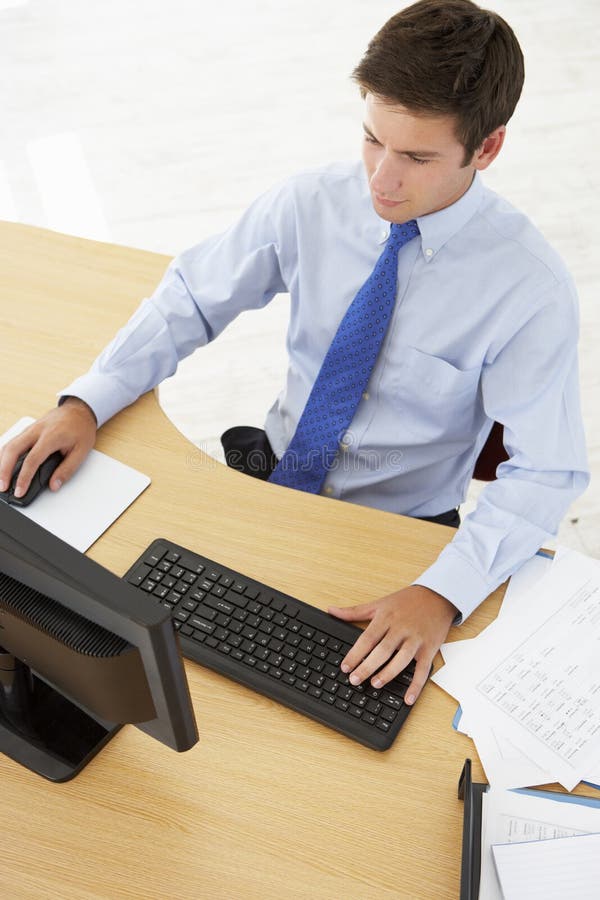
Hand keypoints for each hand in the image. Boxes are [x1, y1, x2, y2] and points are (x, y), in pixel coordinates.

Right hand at [0, 398, 96, 497]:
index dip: (23, 478)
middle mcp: (37, 430)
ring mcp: (30, 429)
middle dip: (4, 470)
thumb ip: (67, 469)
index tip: (19, 491)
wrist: (79, 410)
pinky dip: (5, 454)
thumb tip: (54, 485)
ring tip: (1, 480)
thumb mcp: (82, 451)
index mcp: (51, 436)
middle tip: (3, 487)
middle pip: (13, 450)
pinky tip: (3, 465)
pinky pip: (12, 442)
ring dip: (1, 463)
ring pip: (9, 445)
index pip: (32, 460)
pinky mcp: (28, 430)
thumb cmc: (81, 428)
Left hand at [328, 585, 456, 704]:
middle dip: (367, 666)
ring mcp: (416, 639)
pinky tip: (408, 698)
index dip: (355, 654)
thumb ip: (354, 611)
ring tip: (375, 684)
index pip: (368, 638)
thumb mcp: (379, 603)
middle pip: (382, 650)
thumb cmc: (407, 601)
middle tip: (354, 680)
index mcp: (386, 618)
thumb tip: (331, 610)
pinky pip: (423, 670)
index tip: (345, 667)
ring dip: (388, 673)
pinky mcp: (430, 648)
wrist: (437, 595)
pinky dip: (416, 685)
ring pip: (401, 659)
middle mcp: (401, 629)